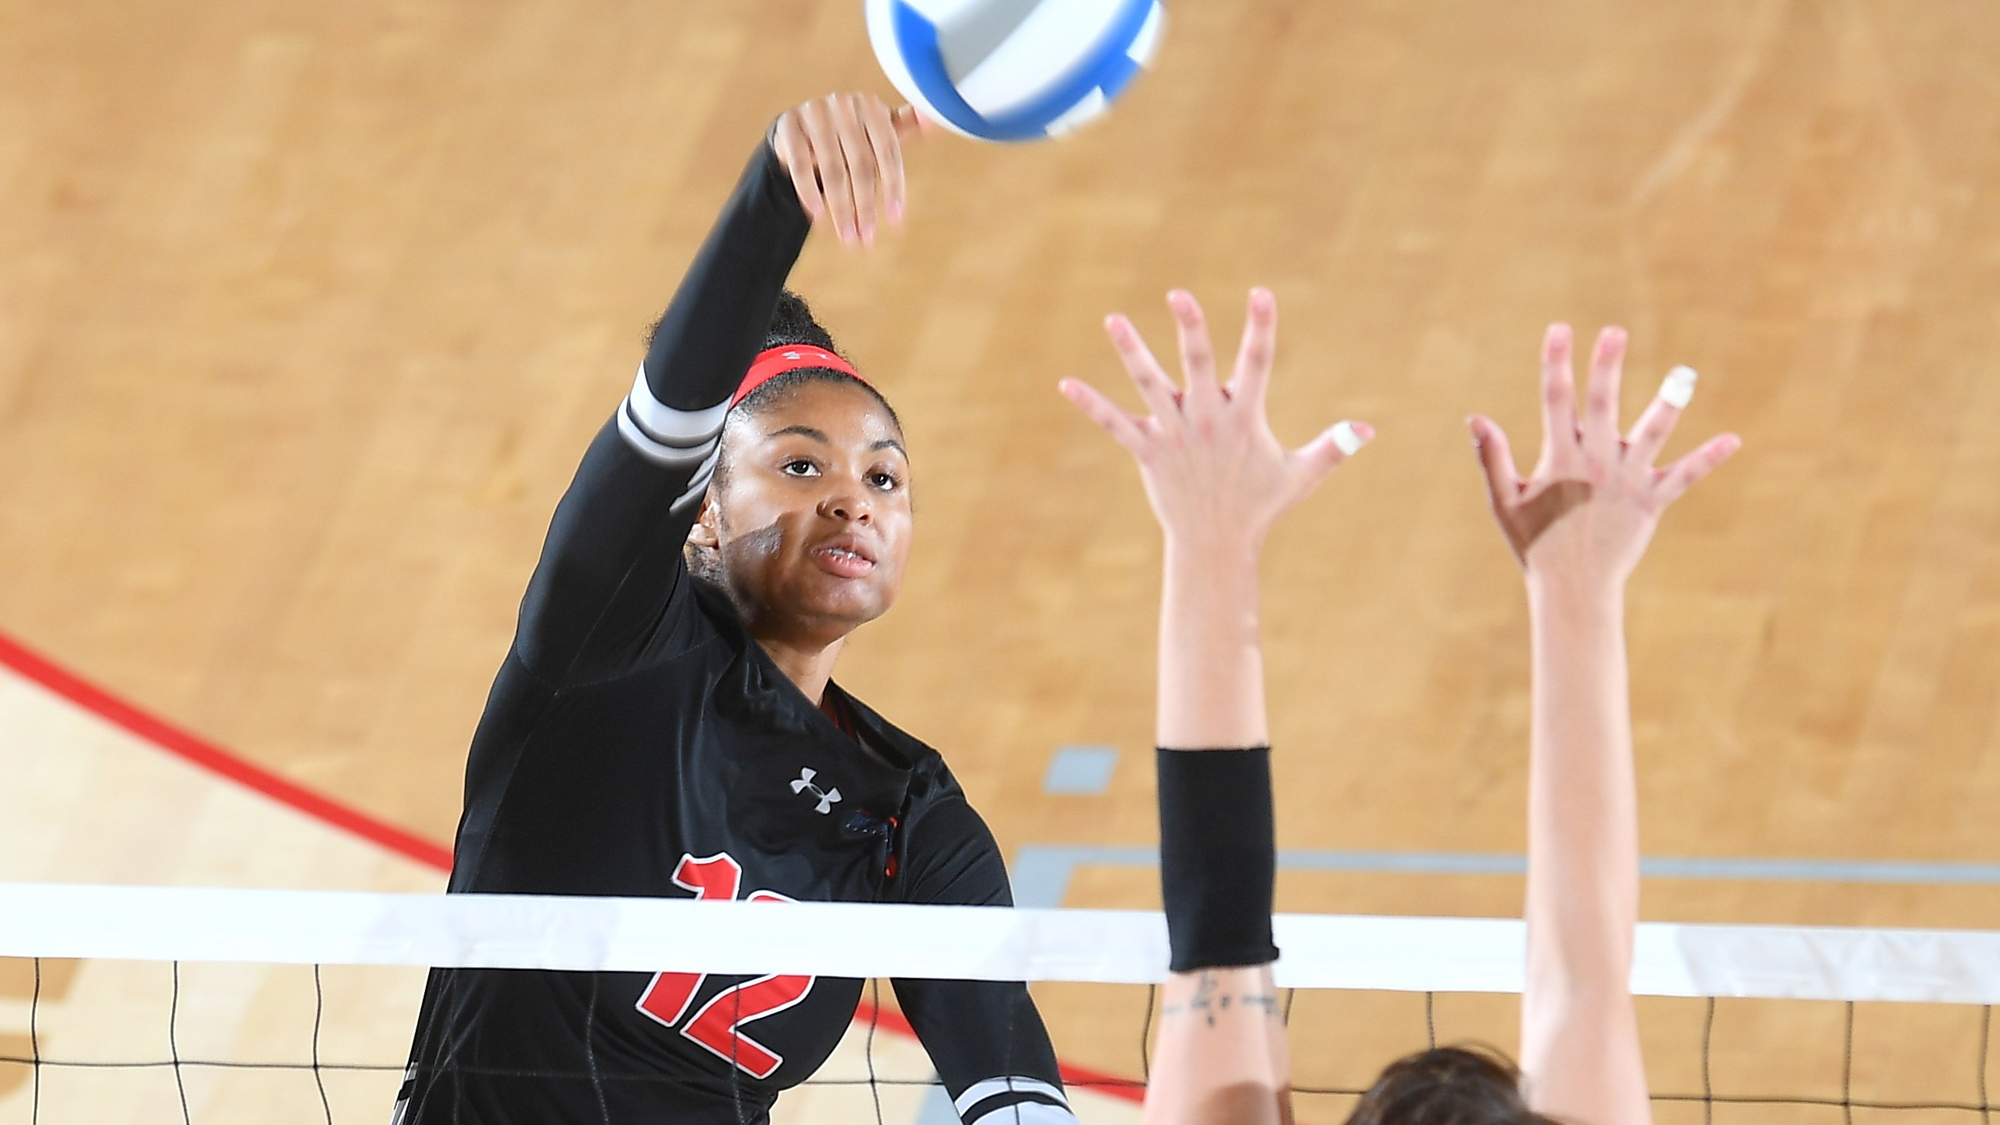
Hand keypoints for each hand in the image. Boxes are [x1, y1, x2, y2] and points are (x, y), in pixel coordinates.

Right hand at [771, 93, 929, 246]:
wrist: (803, 129)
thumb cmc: (853, 135)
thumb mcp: (882, 131)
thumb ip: (911, 125)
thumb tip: (941, 118)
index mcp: (872, 105)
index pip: (888, 151)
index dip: (893, 187)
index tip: (895, 220)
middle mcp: (843, 103)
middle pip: (860, 163)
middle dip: (864, 206)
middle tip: (866, 237)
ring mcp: (813, 111)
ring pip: (831, 168)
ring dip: (839, 208)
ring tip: (847, 236)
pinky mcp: (788, 124)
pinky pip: (800, 164)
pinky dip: (808, 192)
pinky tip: (818, 216)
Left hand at [1059, 288, 1371, 552]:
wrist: (1216, 544)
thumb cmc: (1260, 505)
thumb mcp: (1301, 476)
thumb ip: (1333, 447)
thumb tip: (1371, 429)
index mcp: (1244, 418)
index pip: (1257, 363)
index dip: (1261, 328)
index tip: (1262, 293)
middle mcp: (1207, 420)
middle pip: (1198, 365)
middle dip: (1190, 329)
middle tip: (1179, 294)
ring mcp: (1174, 435)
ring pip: (1149, 385)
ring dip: (1130, 352)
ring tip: (1112, 319)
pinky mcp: (1147, 452)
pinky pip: (1115, 424)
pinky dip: (1092, 405)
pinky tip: (1066, 384)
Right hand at [1469, 323, 1739, 590]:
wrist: (1574, 587)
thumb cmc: (1536, 543)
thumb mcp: (1505, 501)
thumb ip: (1492, 457)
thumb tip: (1475, 417)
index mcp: (1560, 459)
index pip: (1556, 400)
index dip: (1556, 363)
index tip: (1558, 329)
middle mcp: (1596, 463)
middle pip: (1602, 404)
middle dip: (1607, 366)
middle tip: (1615, 332)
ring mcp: (1627, 481)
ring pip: (1652, 434)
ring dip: (1668, 402)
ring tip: (1685, 373)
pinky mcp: (1652, 502)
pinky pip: (1684, 476)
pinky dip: (1708, 458)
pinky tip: (1732, 440)